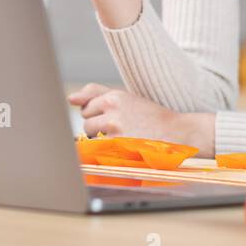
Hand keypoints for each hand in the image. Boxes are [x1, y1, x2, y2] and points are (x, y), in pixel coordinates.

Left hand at [69, 83, 214, 155]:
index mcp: (114, 96)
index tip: (116, 116)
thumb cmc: (150, 117)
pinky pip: (98, 152)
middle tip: (122, 128)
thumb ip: (95, 93)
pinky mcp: (117, 148)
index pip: (86, 107)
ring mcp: (114, 131)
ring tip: (124, 137)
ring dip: (102, 140)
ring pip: (91, 138)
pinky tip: (125, 147)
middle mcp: (112, 111)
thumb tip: (69, 98)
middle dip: (98, 127)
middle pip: (86, 123)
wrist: (176, 133)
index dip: (99, 114)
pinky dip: (108, 151)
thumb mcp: (126, 98)